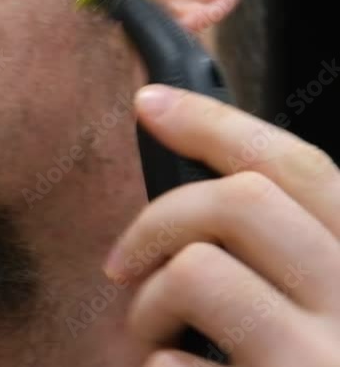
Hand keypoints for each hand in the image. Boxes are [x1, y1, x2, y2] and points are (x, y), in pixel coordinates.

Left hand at [103, 84, 339, 365]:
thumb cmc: (291, 366)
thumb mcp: (307, 311)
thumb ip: (275, 258)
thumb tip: (199, 178)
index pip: (304, 169)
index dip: (219, 125)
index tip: (148, 102)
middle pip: (246, 200)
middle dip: (159, 219)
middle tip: (124, 265)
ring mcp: (324, 364)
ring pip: (201, 269)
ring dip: (147, 301)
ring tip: (151, 339)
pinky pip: (174, 366)